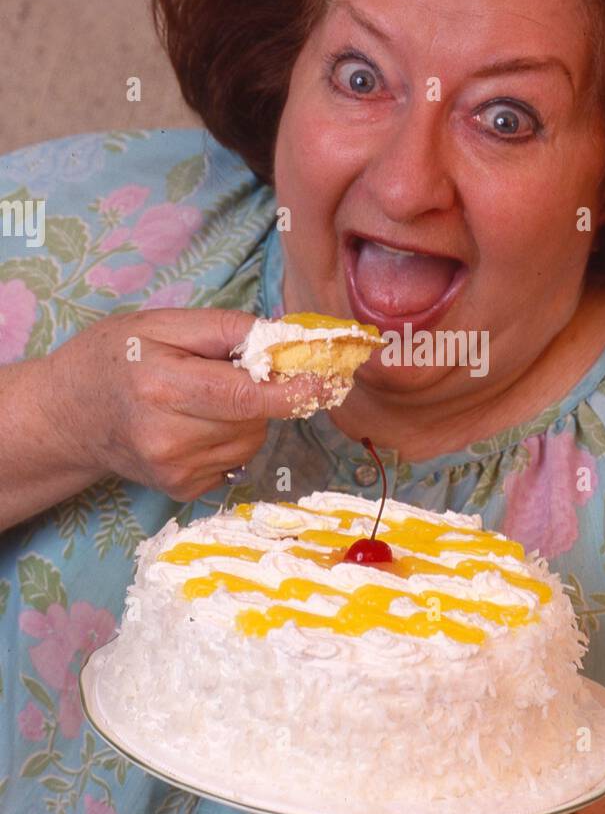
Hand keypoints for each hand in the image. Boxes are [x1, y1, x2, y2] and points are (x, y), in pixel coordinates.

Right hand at [46, 306, 339, 501]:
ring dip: (247, 417)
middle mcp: (167, 436)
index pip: (245, 395)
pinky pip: (235, 461)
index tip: (329, 379)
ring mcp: (174, 470)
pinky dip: (229, 440)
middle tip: (229, 372)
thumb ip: (228, 328)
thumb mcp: (163, 323)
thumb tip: (288, 339)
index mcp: (162, 385)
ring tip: (206, 399)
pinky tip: (195, 426)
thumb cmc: (117, 357)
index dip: (294, 388)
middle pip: (255, 418)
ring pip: (251, 441)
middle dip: (262, 393)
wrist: (67, 413)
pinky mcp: (181, 491)